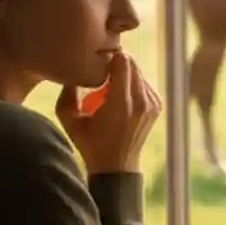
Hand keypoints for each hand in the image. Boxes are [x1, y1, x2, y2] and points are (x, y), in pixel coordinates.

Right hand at [56, 51, 161, 173]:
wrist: (116, 167)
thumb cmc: (90, 144)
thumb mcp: (70, 119)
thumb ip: (68, 92)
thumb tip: (73, 71)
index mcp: (121, 102)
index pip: (122, 61)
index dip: (108, 58)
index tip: (97, 65)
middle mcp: (141, 100)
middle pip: (132, 63)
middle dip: (116, 64)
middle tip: (101, 75)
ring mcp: (152, 103)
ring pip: (138, 73)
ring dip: (124, 75)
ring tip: (109, 90)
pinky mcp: (157, 105)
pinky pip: (144, 84)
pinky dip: (132, 85)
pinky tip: (120, 98)